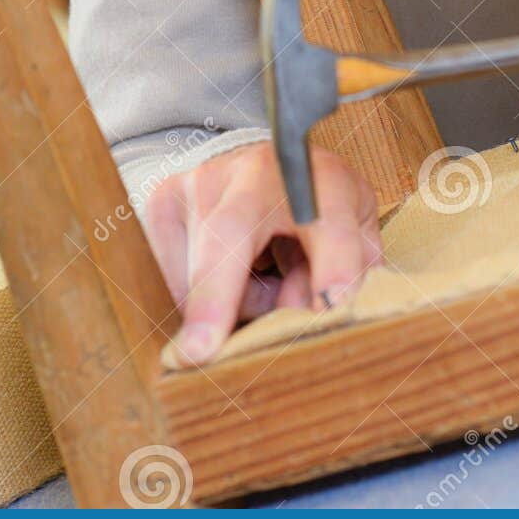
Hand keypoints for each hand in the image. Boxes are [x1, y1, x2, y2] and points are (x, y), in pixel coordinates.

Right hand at [143, 140, 381, 365]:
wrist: (272, 166)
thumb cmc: (319, 210)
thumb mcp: (354, 235)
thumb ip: (348, 277)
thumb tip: (317, 316)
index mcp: (321, 181)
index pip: (330, 225)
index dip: (333, 268)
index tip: (327, 308)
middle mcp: (257, 172)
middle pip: (230, 232)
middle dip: (215, 294)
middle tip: (199, 352)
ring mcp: (203, 181)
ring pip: (198, 272)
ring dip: (228, 307)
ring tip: (263, 281)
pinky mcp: (165, 199)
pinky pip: (171, 276)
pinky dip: (199, 298)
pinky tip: (230, 271)